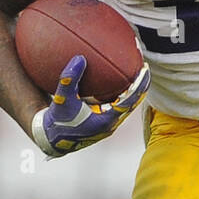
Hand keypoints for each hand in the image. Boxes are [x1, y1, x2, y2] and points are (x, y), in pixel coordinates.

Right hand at [31, 54, 149, 157]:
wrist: (52, 140)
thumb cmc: (57, 121)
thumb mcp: (62, 100)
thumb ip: (69, 79)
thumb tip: (80, 58)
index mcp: (107, 120)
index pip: (130, 100)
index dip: (139, 84)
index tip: (145, 68)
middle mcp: (112, 124)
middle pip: (133, 102)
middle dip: (140, 85)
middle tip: (144, 66)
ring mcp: (109, 124)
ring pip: (127, 105)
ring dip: (132, 90)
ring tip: (135, 73)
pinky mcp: (103, 123)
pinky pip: (118, 106)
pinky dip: (120, 94)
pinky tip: (117, 82)